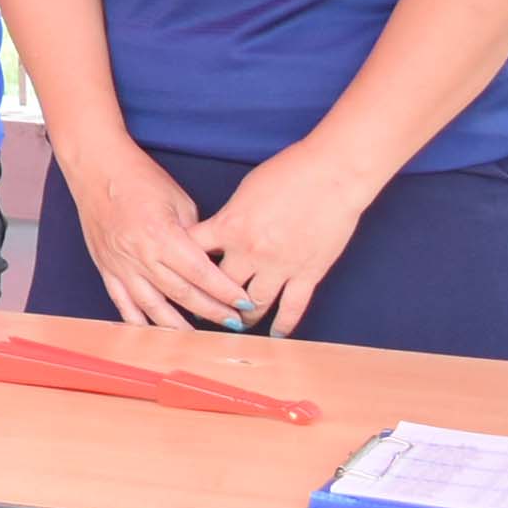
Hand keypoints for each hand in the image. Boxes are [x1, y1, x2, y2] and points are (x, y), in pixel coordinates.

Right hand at [60, 135, 249, 329]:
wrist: (95, 167)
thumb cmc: (138, 177)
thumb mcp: (178, 201)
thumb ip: (194, 235)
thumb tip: (210, 261)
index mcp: (162, 234)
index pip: (202, 273)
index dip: (226, 291)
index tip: (245, 303)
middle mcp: (140, 254)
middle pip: (183, 294)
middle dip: (213, 312)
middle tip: (234, 323)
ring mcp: (120, 264)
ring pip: (153, 307)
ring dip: (179, 326)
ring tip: (200, 338)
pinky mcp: (106, 267)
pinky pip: (122, 302)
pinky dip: (138, 321)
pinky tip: (155, 334)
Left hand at [197, 140, 376, 335]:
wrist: (332, 175)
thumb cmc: (288, 173)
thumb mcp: (244, 192)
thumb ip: (229, 218)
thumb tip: (218, 234)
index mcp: (229, 227)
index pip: (193, 253)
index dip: (182, 266)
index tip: (175, 277)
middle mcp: (250, 252)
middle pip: (220, 287)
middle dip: (210, 300)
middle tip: (203, 311)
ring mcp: (281, 266)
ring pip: (256, 304)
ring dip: (244, 316)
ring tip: (236, 324)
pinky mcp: (309, 274)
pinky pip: (293, 308)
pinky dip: (283, 324)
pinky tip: (275, 335)